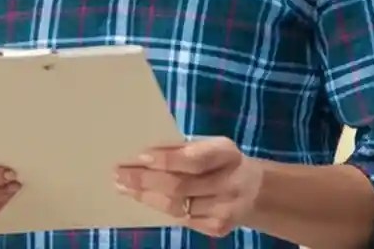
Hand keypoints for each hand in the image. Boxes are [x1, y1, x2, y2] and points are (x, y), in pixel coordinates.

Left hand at [114, 136, 262, 237]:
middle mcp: (230, 183)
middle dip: (145, 180)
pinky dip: (158, 208)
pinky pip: (182, 219)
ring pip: (176, 206)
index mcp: (227, 154)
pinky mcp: (218, 228)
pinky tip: (143, 199)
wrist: (254, 191)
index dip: (166, 159)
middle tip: (119, 174)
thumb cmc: (221, 161)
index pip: (193, 159)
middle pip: (180, 186)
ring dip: (146, 196)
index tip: (138, 156)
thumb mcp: (210, 146)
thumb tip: (143, 153)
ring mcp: (225, 209)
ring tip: (123, 187)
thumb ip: (182, 148)